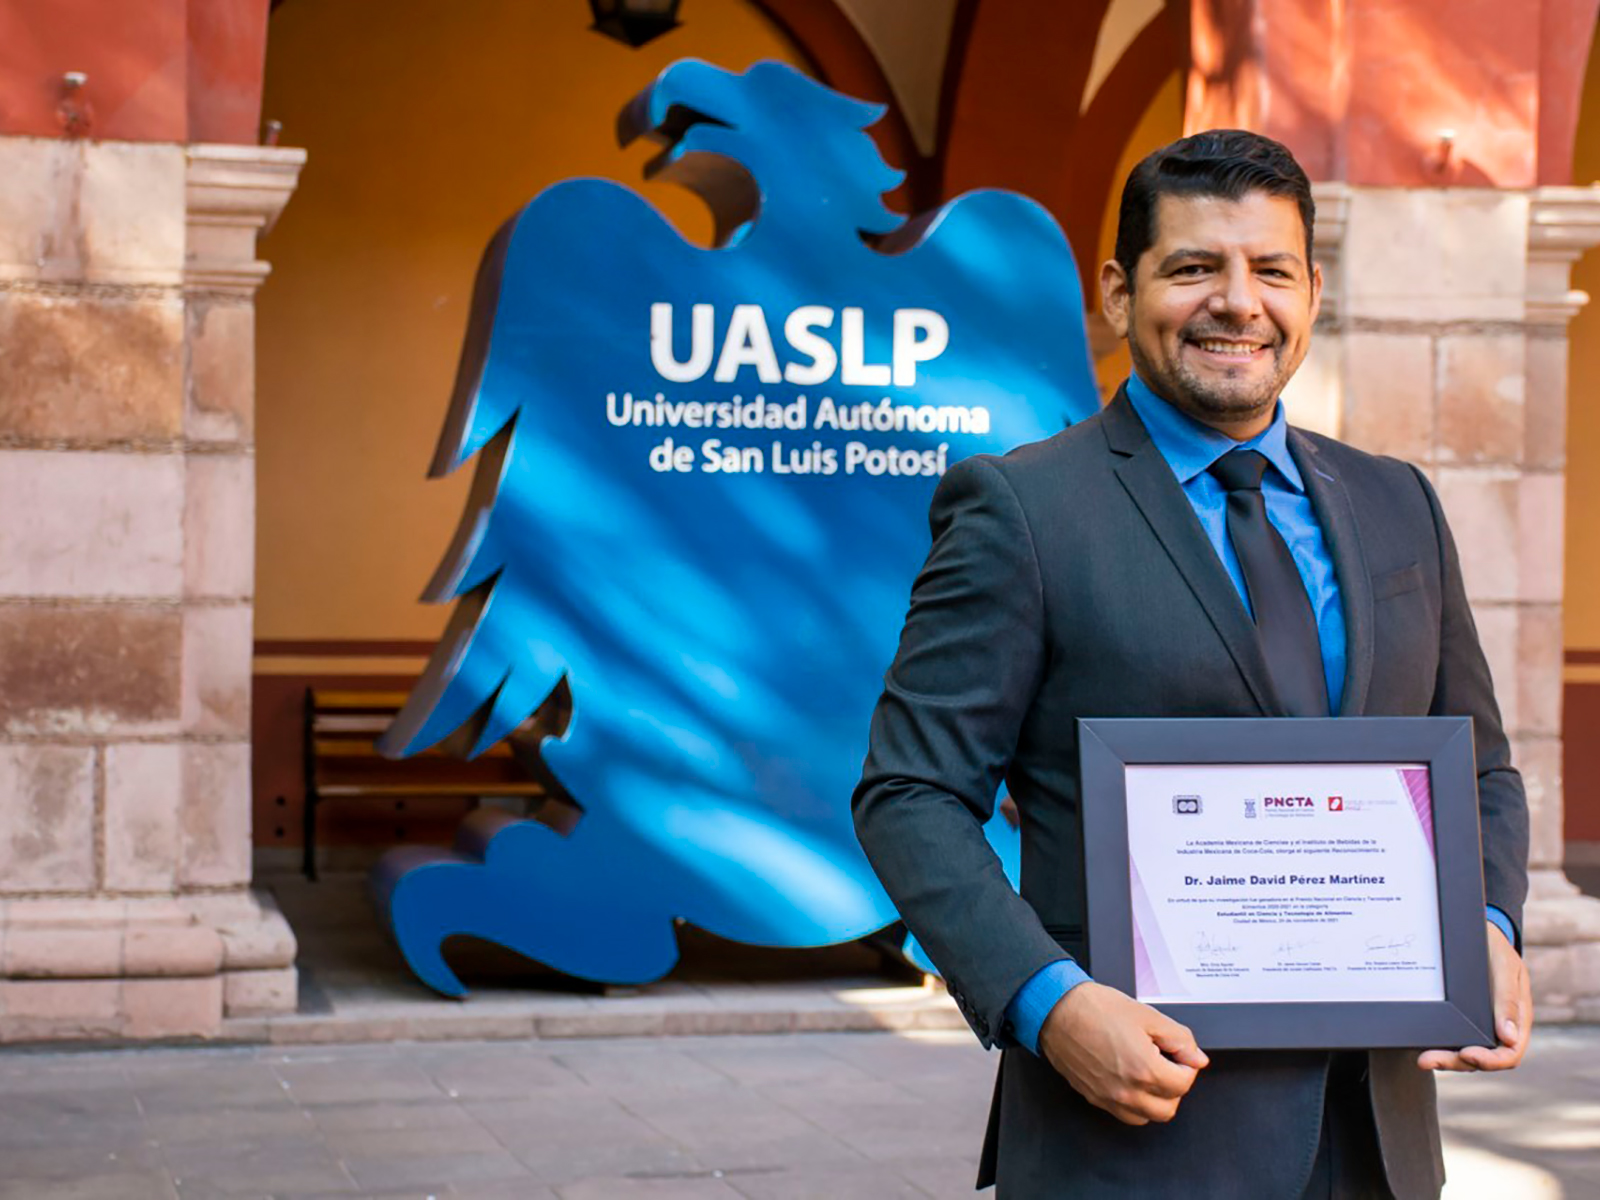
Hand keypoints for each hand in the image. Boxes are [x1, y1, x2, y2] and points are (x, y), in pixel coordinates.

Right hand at [1038, 981, 1208, 1124]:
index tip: (1179, 1053)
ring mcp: (1110, 1098)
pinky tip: (1132, 1081)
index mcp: (1144, 1069)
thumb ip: (1180, 1039)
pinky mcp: (1095, 1098)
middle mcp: (1127, 1090)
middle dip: (1175, 1085)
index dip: (1187, 1064)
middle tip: (1167, 1063)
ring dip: (1156, 1099)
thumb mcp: (1147, 1015)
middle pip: (1170, 1107)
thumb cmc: (1095, 1009)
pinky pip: (1125, 1115)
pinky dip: (1136, 1104)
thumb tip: (1197, 1057)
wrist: (1057, 1010)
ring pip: (1149, 1116)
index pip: (1184, 1083)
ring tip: (1149, 1073)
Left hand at [1417, 920, 1531, 1071]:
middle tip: (1427, 1060)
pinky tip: (1423, 1044)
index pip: (1509, 1054)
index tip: (1466, 1054)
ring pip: (1466, 1053)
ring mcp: (1481, 1024)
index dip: (1490, 1061)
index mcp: (1517, 1019)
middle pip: (1482, 1059)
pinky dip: (1441, 1045)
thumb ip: (1508, 1000)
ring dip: (1445, 1059)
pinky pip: (1455, 1038)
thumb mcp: (1505, 967)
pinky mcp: (1463, 1017)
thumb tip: (1509, 1038)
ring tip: (1422, 1059)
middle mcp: (1499, 1027)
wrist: (1477, 930)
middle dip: (1456, 1063)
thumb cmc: (1495, 947)